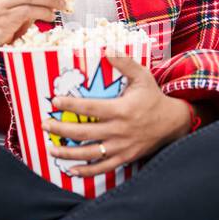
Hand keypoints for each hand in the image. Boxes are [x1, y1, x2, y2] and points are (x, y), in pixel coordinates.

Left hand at [44, 53, 192, 177]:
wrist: (173, 123)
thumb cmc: (154, 98)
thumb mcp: (143, 76)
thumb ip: (124, 62)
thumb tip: (106, 48)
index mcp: (121, 110)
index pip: (90, 108)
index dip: (70, 105)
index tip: (54, 101)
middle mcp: (119, 130)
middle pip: (84, 132)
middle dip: (61, 129)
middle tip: (44, 125)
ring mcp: (121, 147)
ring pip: (89, 153)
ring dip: (67, 153)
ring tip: (51, 148)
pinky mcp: (125, 158)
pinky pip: (102, 168)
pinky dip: (86, 171)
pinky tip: (71, 170)